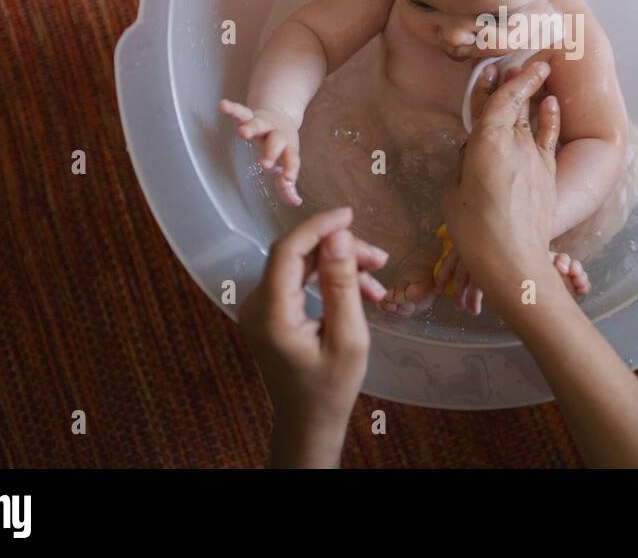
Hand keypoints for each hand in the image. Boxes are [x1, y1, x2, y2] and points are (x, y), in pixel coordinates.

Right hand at [220, 99, 302, 205]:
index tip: (289, 178)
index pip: (291, 158)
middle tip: (266, 163)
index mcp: (286, 148)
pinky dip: (232, 109)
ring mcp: (262, 125)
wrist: (280, 118)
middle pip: (277, 140)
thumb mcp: (285, 164)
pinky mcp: (249, 116)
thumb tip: (295, 202)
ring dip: (252, 128)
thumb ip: (286, 185)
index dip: (290, 168)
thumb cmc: (281, 147)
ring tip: (243, 133)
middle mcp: (276, 135)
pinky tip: (222, 106)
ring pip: (258, 124)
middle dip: (272, 150)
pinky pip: (240, 111)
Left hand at [239, 206, 387, 467]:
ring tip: (378, 280)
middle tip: (380, 259)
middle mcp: (257, 305)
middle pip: (298, 255)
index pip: (288, 250)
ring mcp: (261, 308)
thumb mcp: (348, 337)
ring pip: (301, 266)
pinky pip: (299, 282)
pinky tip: (361, 292)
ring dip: (340, 265)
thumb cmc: (330, 388)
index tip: (350, 214)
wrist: (308, 422)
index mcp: (272, 312)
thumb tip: (338, 237)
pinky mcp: (271, 312)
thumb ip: (342, 284)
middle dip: (340, 249)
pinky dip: (329, 280)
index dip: (318, 226)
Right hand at [442, 61, 560, 311]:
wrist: (513, 258)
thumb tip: (469, 151)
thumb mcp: (455, 192)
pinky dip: (550, 117)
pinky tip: (551, 101)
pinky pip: (549, 136)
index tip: (491, 67)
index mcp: (485, 143)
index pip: (490, 102)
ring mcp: (534, 156)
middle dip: (510, 81)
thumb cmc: (475, 230)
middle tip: (508, 62)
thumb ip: (463, 165)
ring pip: (530, 116)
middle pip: (511, 104)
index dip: (489, 83)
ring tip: (532, 70)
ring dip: (530, 92)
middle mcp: (513, 142)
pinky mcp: (547, 172)